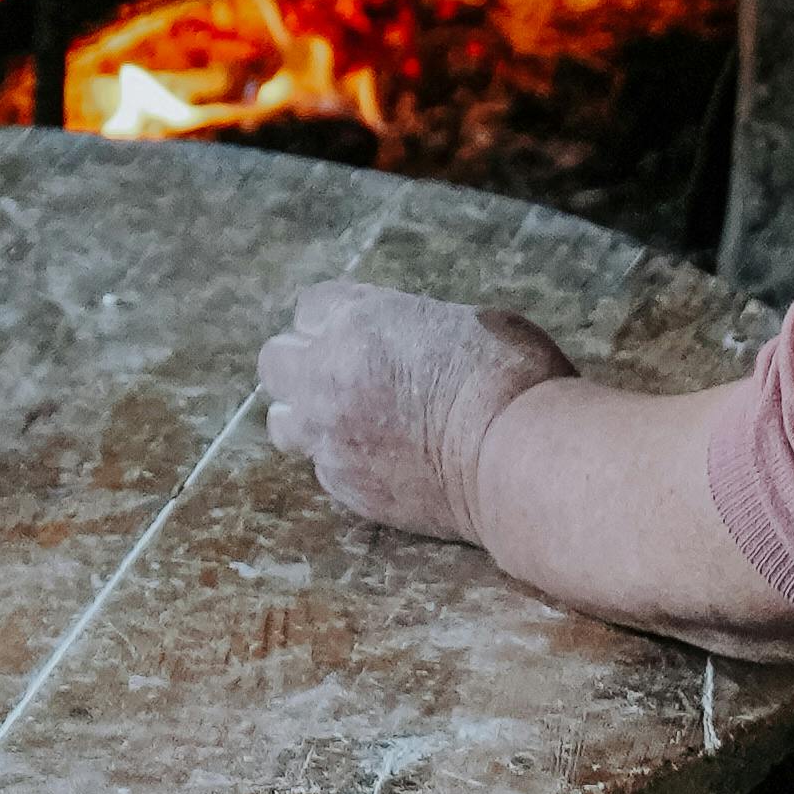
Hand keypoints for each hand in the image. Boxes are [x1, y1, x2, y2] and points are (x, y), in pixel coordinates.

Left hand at [256, 286, 570, 546]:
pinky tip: (382, 458)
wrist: (518, 457)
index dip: (336, 318)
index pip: (310, 307)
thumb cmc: (509, 376)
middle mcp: (328, 376)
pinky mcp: (345, 485)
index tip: (360, 330)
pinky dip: (343, 459)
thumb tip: (404, 340)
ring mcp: (330, 436)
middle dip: (304, 362)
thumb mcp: (459, 319)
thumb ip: (409, 326)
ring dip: (307, 414)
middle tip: (343, 373)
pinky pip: (321, 466)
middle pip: (274, 360)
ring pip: (283, 420)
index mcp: (358, 322)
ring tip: (349, 420)